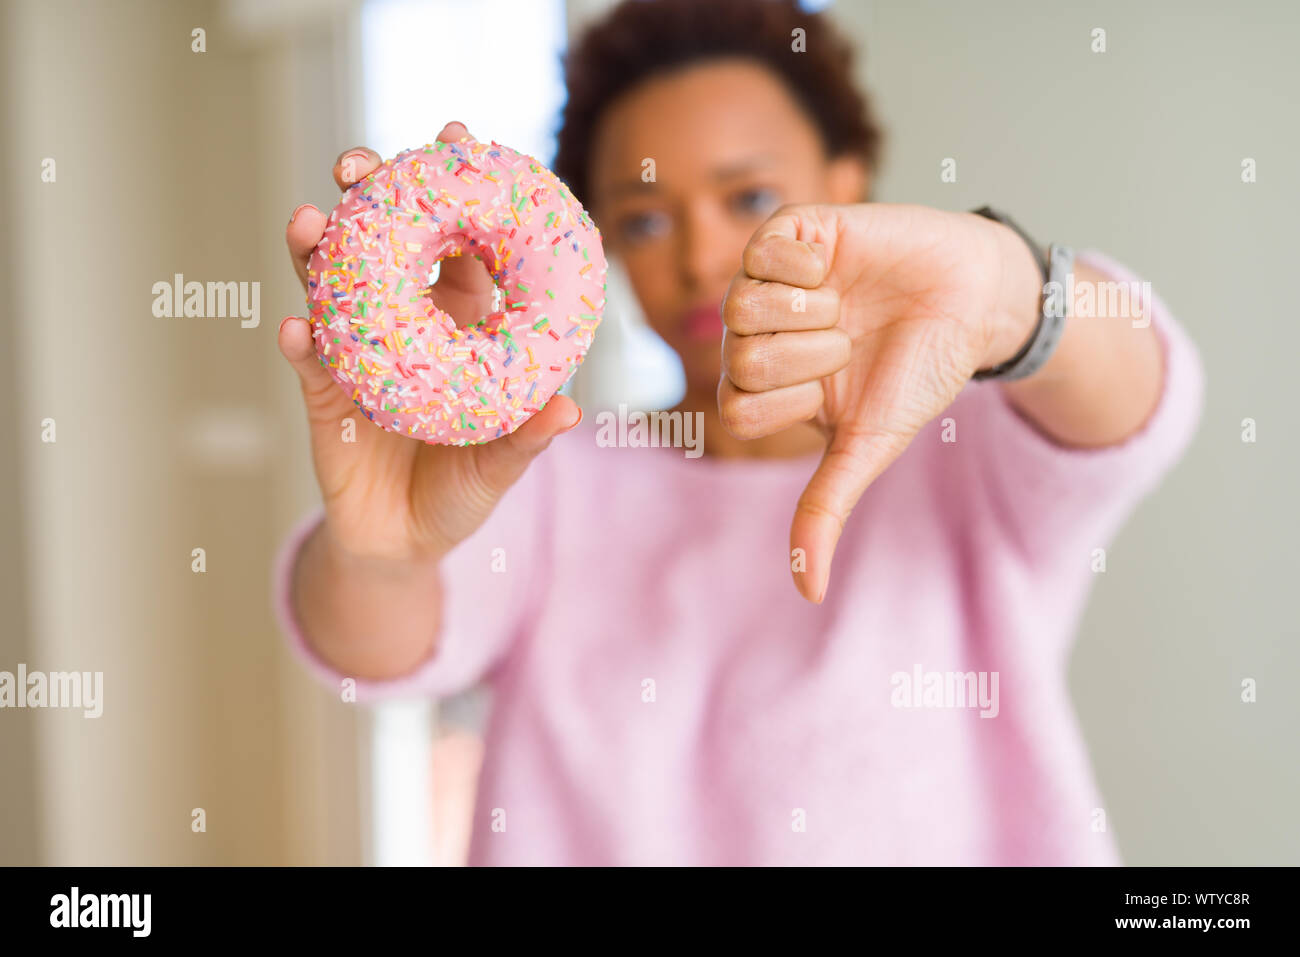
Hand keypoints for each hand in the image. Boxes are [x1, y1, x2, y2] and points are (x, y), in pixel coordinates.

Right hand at [280, 122, 582, 566]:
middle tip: (356, 165)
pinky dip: (303, 343)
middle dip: (367, 198)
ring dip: (316, 252)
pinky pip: (309, 362)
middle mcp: (404, 324)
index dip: (454, 191)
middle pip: (381, 244)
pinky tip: (299, 329)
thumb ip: (525, 439)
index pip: (456, 242)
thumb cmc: (460, 490)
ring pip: (331, 286)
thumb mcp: (499, 467)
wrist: (402, 541)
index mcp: (457, 322)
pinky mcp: (322, 393)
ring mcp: (357, 352)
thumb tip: (568, 409)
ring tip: (308, 224)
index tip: (454, 136)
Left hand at [719, 202, 1041, 602]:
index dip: (797, 399)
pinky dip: (810, 264)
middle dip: (811, 356)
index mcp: (764, 385)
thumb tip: (807, 593)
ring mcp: (766, 281)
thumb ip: (823, 511)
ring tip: (844, 302)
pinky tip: (837, 264)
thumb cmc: (916, 373)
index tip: (838, 384)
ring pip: (743, 307)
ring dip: (813, 312)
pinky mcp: (789, 231)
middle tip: (848, 338)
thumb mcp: (867, 446)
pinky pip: (764, 250)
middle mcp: (755, 333)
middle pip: (739, 359)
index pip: (737, 408)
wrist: (972, 302)